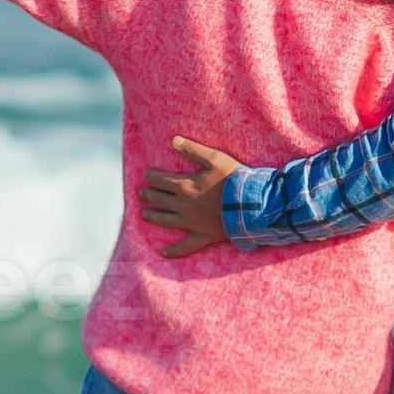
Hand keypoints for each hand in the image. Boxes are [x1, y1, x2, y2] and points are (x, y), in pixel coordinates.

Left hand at [138, 137, 239, 257]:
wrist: (252, 205)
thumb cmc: (235, 179)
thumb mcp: (216, 158)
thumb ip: (193, 150)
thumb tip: (174, 140)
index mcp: (186, 186)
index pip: (161, 180)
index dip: (151, 176)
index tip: (145, 174)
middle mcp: (184, 206)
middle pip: (161, 200)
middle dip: (149, 195)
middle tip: (142, 193)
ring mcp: (192, 223)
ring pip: (166, 221)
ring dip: (153, 216)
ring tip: (144, 213)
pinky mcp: (203, 236)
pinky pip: (185, 246)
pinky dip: (173, 250)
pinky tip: (163, 253)